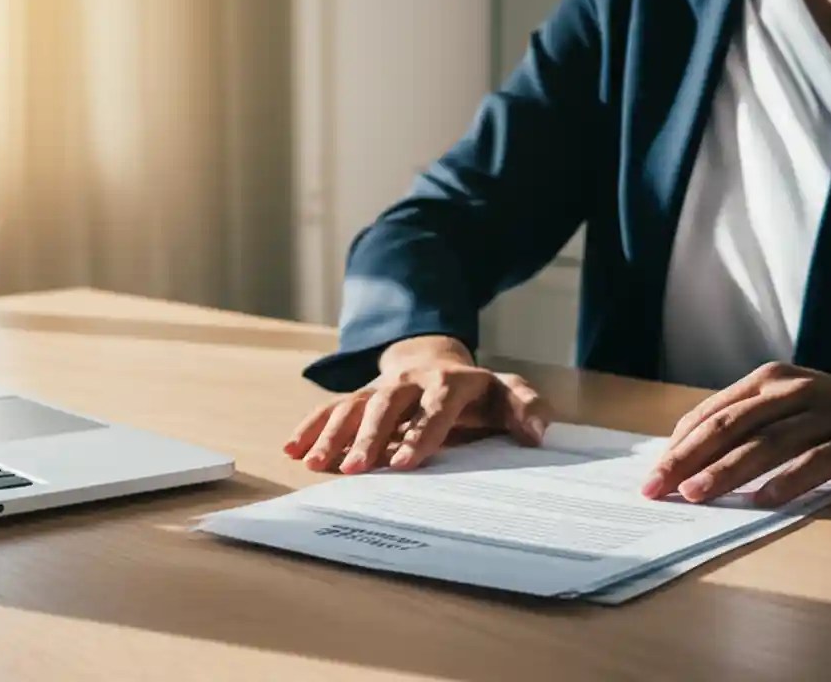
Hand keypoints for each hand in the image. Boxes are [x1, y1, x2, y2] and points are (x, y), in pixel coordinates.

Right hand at [284, 336, 551, 472]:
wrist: (438, 361)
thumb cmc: (479, 393)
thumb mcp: (508, 393)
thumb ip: (527, 408)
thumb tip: (538, 433)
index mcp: (450, 382)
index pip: (436, 406)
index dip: (422, 433)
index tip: (406, 464)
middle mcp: (411, 380)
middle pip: (387, 405)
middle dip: (369, 438)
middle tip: (355, 471)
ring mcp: (381, 387)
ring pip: (353, 406)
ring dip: (333, 435)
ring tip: (316, 465)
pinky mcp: (361, 396)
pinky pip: (332, 408)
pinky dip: (311, 427)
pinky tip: (292, 450)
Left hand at [642, 362, 830, 506]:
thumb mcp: (790, 415)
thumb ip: (747, 432)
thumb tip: (688, 465)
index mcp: (769, 380)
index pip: (710, 415)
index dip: (676, 447)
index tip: (650, 479)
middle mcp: (794, 389)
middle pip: (730, 426)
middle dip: (686, 459)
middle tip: (657, 489)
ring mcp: (830, 411)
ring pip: (768, 442)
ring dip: (727, 470)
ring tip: (696, 494)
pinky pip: (819, 459)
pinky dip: (788, 480)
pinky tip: (763, 501)